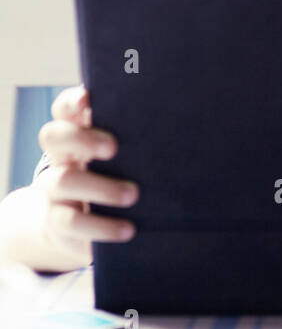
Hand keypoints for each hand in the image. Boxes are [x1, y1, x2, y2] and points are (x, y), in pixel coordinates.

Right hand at [34, 86, 138, 262]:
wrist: (85, 227)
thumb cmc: (120, 180)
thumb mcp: (127, 159)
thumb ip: (138, 141)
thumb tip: (181, 124)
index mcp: (77, 136)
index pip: (65, 110)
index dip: (73, 102)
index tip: (90, 99)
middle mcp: (60, 159)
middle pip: (53, 136)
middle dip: (81, 138)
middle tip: (113, 147)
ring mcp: (54, 191)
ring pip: (62, 181)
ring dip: (99, 187)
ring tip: (133, 195)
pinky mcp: (58, 223)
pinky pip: (72, 222)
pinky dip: (101, 226)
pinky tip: (127, 229)